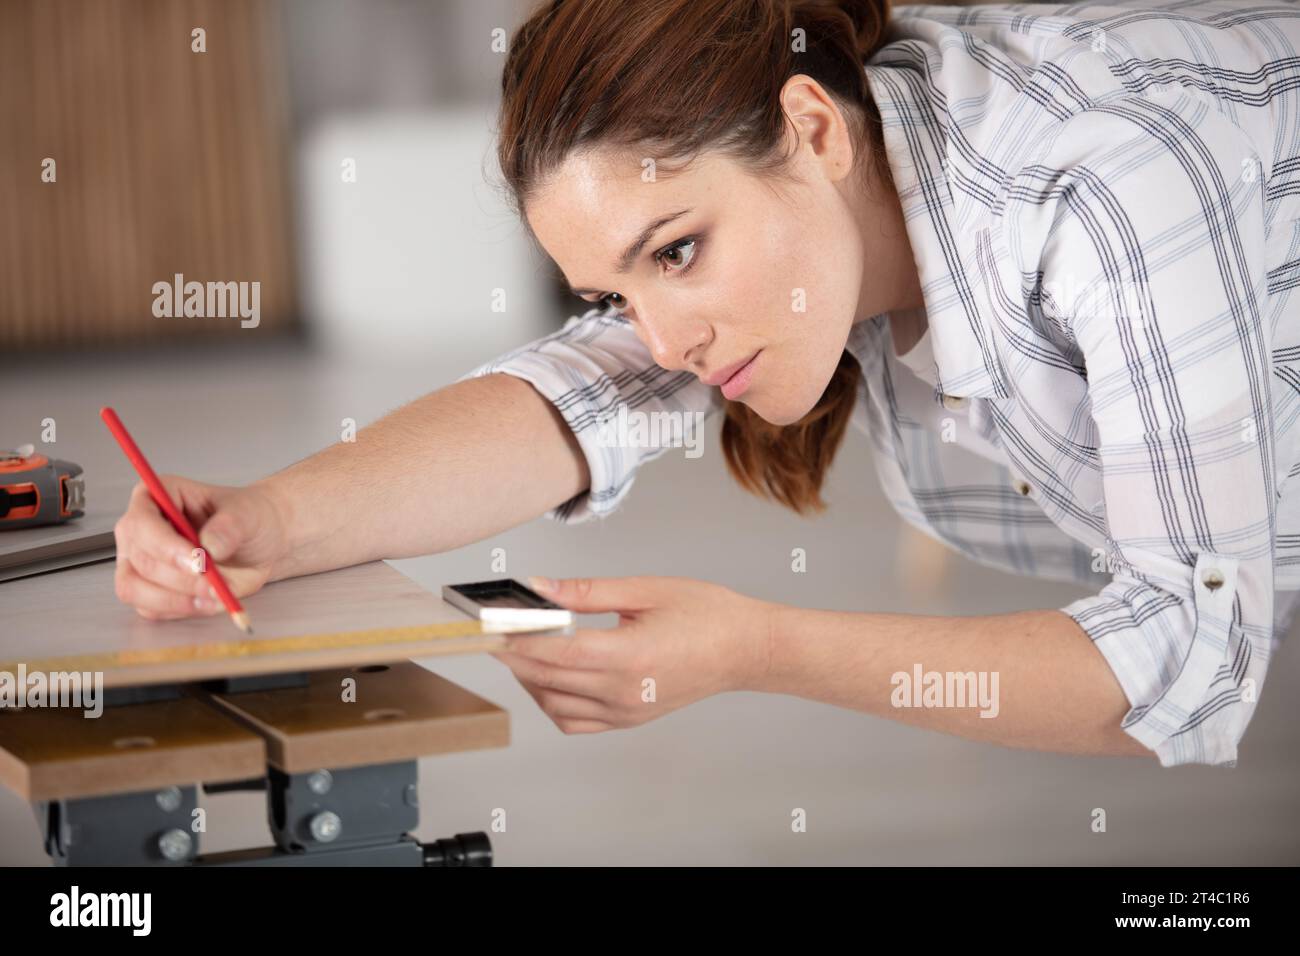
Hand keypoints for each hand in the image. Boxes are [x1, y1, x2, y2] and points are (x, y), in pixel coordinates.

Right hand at [112, 475, 287, 619]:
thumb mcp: (247, 513)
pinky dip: (181, 610)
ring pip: (135, 589)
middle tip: (216, 584)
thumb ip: (229, 526)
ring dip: (177, 599)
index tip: (198, 562)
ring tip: (216, 595)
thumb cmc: (248, 519)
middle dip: (180, 578)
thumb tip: (210, 546)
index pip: (141, 522)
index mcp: (155, 497)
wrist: (261, 543)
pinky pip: (151, 609)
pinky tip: (209, 602)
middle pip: (140, 560)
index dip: (166, 546)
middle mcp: (139, 530)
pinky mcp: (148, 590)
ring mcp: (139, 561)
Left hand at [489, 575, 773, 733]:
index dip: (514, 639)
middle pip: (546, 678)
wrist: (745, 649)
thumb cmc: (706, 613)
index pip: (554, 653)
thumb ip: (586, 592)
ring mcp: (625, 712)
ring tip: (523, 646)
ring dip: (529, 678)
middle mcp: (623, 692)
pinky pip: (573, 721)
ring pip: (553, 705)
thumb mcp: (645, 590)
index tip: (487, 623)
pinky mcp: (627, 720)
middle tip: (491, 629)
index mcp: (630, 656)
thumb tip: (539, 588)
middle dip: (511, 654)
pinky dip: (551, 701)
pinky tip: (550, 673)